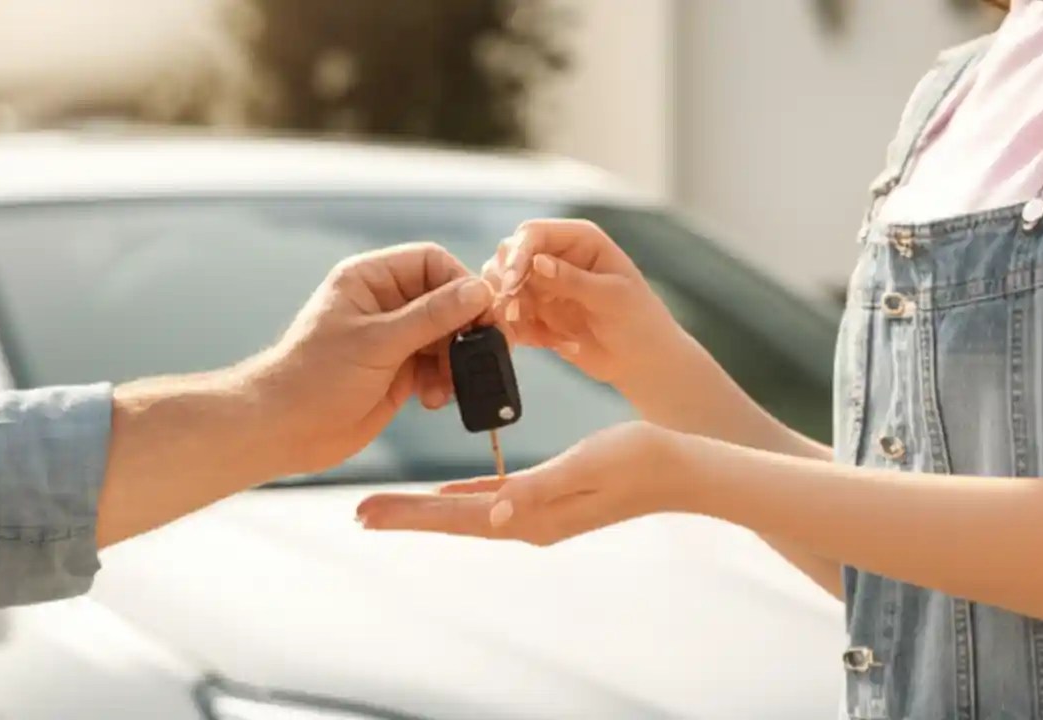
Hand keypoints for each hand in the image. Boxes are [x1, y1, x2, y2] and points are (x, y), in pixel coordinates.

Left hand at [251, 242, 491, 470]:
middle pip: (446, 300)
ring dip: (456, 360)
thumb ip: (431, 317)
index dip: (460, 284)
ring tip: (449, 383)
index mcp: (370, 280)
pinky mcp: (399, 372)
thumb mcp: (377, 342)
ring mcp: (393, 339)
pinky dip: (445, 382)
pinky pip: (438, 367)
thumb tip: (478, 292)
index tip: (481, 313)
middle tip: (484, 351)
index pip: (431, 263)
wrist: (284, 431)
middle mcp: (384, 304)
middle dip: (465, 328)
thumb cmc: (313, 378)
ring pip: (447, 337)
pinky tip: (433, 399)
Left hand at [355, 422, 681, 544]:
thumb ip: (537, 490)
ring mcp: (540, 511)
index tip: (365, 514)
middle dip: (406, 514)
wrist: (684, 470)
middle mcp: (530, 519)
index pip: (458, 517)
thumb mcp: (586, 465)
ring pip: (469, 510)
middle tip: (359, 513)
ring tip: (388, 505)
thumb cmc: (640, 460)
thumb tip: (490, 514)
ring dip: (427, 507)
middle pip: (454, 518)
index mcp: (533, 515)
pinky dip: (465, 495)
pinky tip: (450, 491)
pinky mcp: (550, 496)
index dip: (411, 514)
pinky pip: (494, 498)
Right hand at [482, 219, 683, 387]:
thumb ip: (572, 280)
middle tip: (512, 312)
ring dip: (507, 308)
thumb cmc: (638, 321)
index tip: (513, 283)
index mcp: (578, 240)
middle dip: (505, 282)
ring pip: (502, 286)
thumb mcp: (611, 297)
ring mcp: (543, 286)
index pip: (533, 233)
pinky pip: (510, 316)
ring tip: (533, 333)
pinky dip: (516, 330)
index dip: (518, 254)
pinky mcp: (536, 314)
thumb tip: (537, 262)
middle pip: (508, 256)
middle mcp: (555, 257)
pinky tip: (544, 343)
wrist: (642, 361)